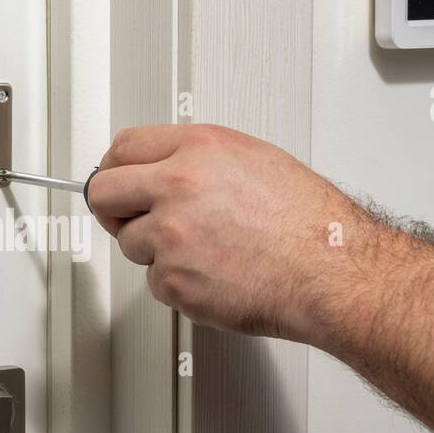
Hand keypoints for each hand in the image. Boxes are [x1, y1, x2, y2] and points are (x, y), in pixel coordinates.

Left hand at [87, 124, 370, 343]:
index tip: (113, 179)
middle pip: (103, 193)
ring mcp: (170, 235)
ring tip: (204, 250)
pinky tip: (214, 274)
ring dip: (155, 251)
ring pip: (130, 243)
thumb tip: (164, 168)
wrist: (330, 270)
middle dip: (112, 208)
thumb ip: (199, 160)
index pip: (123, 148)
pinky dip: (178, 284)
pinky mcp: (173, 280)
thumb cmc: (308, 222)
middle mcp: (177, 186)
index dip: (113, 167)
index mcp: (197, 149)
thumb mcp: (255, 159)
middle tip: (127, 217)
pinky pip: (155, 282)